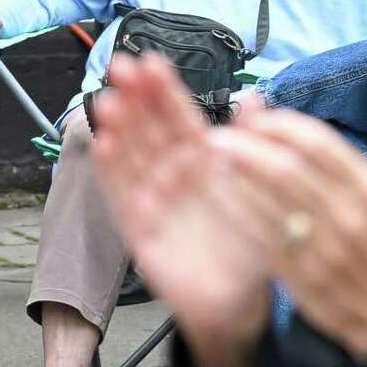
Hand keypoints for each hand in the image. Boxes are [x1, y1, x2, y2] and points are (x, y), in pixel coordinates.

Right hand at [90, 54, 276, 366]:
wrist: (242, 305)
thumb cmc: (252, 247)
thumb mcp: (262, 191)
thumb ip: (253, 143)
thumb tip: (254, 97)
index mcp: (205, 164)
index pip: (180, 118)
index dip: (164, 90)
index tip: (151, 62)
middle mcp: (175, 178)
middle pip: (150, 131)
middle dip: (135, 98)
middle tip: (121, 67)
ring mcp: (154, 202)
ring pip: (132, 157)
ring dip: (119, 128)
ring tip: (109, 100)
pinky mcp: (139, 230)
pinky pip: (122, 196)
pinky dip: (112, 170)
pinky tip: (103, 142)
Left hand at [209, 107, 366, 363]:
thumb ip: (324, 157)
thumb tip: (269, 111)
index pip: (319, 143)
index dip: (277, 125)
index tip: (250, 118)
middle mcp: (351, 215)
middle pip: (287, 168)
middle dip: (244, 147)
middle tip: (216, 137)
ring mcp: (327, 247)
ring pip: (270, 201)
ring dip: (235, 177)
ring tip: (213, 162)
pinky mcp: (303, 275)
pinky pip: (261, 235)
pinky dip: (239, 211)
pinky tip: (221, 197)